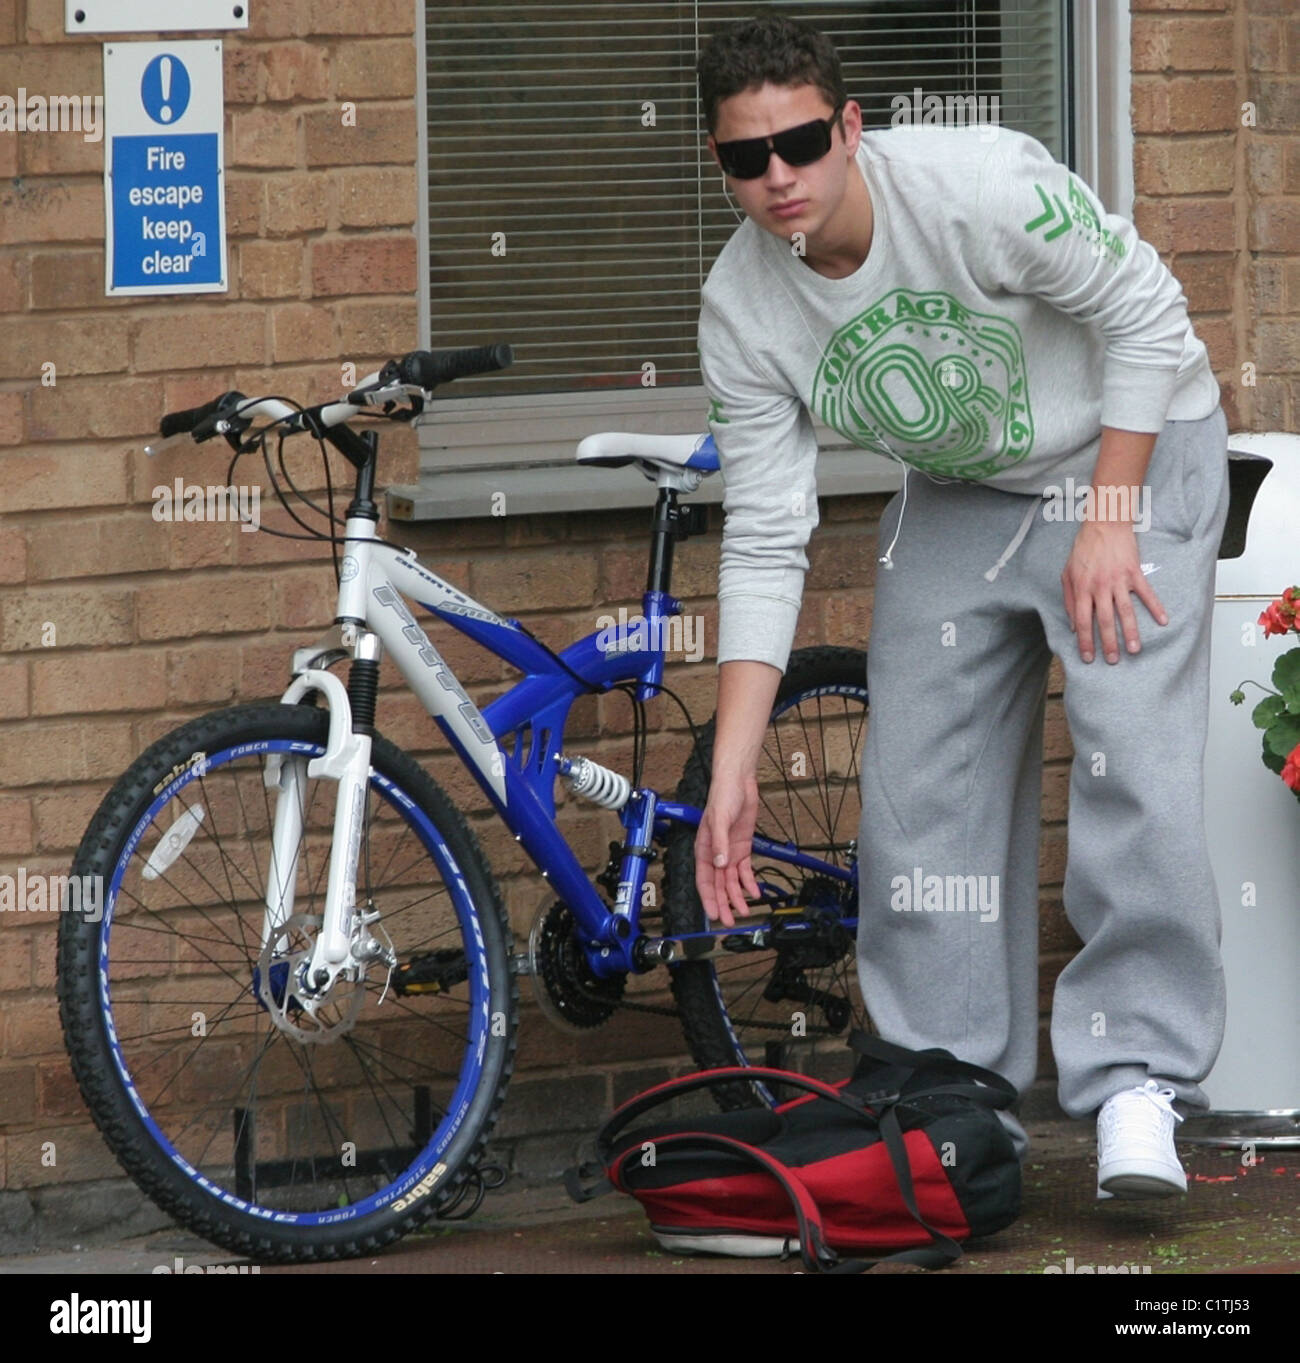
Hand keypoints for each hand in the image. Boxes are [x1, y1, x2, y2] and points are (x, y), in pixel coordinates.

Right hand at [694, 772, 760, 927]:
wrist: (738, 782)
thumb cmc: (722, 795)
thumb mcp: (719, 818)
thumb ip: (719, 842)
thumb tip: (719, 863)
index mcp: (704, 849)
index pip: (704, 880)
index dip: (708, 898)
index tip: (714, 914)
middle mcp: (715, 854)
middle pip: (718, 885)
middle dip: (723, 904)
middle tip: (730, 921)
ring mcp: (729, 852)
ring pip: (732, 881)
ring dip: (737, 897)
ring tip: (745, 911)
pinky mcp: (742, 848)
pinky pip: (745, 870)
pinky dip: (749, 882)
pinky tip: (755, 892)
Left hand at [1061, 520, 1167, 662]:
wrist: (1104, 524)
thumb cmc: (1084, 549)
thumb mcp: (1067, 574)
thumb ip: (1069, 600)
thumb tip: (1072, 624)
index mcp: (1082, 588)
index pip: (1082, 621)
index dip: (1085, 641)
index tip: (1088, 657)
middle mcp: (1100, 587)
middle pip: (1105, 621)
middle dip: (1108, 643)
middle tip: (1113, 660)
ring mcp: (1118, 580)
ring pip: (1125, 611)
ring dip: (1131, 632)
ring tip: (1134, 649)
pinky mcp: (1134, 573)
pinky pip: (1146, 593)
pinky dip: (1155, 607)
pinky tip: (1163, 621)